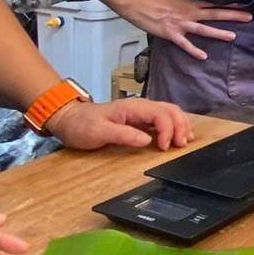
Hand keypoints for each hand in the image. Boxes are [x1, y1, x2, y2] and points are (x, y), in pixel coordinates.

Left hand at [43, 98, 193, 150]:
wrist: (70, 119)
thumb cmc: (82, 126)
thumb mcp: (99, 132)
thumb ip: (123, 135)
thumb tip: (147, 141)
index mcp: (132, 107)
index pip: (160, 114)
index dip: (168, 130)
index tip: (163, 148)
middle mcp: (141, 106)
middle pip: (171, 110)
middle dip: (180, 126)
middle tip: (181, 145)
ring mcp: (141, 111)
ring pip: (170, 112)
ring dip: (180, 125)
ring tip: (183, 141)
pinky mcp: (140, 119)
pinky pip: (163, 118)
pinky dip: (174, 126)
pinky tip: (176, 136)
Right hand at [106, 0, 250, 60]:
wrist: (135, 1)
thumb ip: (185, 2)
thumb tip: (194, 4)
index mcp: (189, 2)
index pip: (213, 2)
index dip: (229, 3)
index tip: (244, 3)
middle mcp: (188, 12)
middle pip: (215, 13)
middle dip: (232, 15)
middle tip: (249, 17)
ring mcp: (180, 23)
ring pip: (204, 28)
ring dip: (218, 32)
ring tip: (233, 36)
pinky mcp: (171, 33)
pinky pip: (185, 44)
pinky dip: (194, 50)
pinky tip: (204, 56)